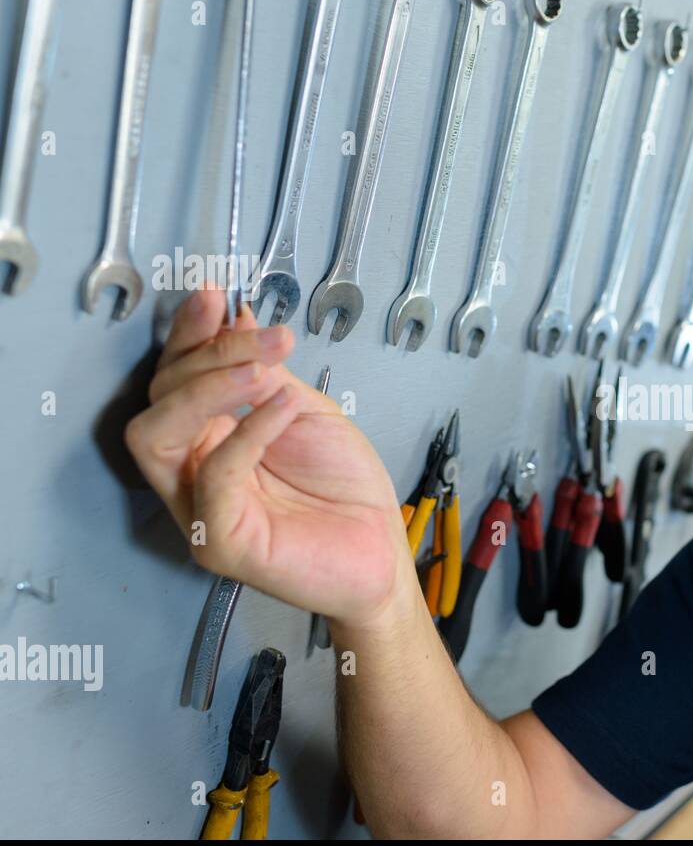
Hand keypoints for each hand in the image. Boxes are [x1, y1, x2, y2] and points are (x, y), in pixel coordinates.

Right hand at [125, 287, 416, 625]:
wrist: (383, 550)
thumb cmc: (345, 488)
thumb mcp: (306, 411)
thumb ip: (267, 374)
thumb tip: (236, 315)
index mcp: (206, 436)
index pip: (175, 378)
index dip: (188, 335)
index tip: (214, 295)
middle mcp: (190, 470)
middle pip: (158, 398)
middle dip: (208, 355)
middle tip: (269, 339)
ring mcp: (197, 508)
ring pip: (155, 435)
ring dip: (207, 388)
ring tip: (262, 368)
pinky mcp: (218, 542)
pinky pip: (212, 477)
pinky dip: (245, 433)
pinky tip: (281, 407)